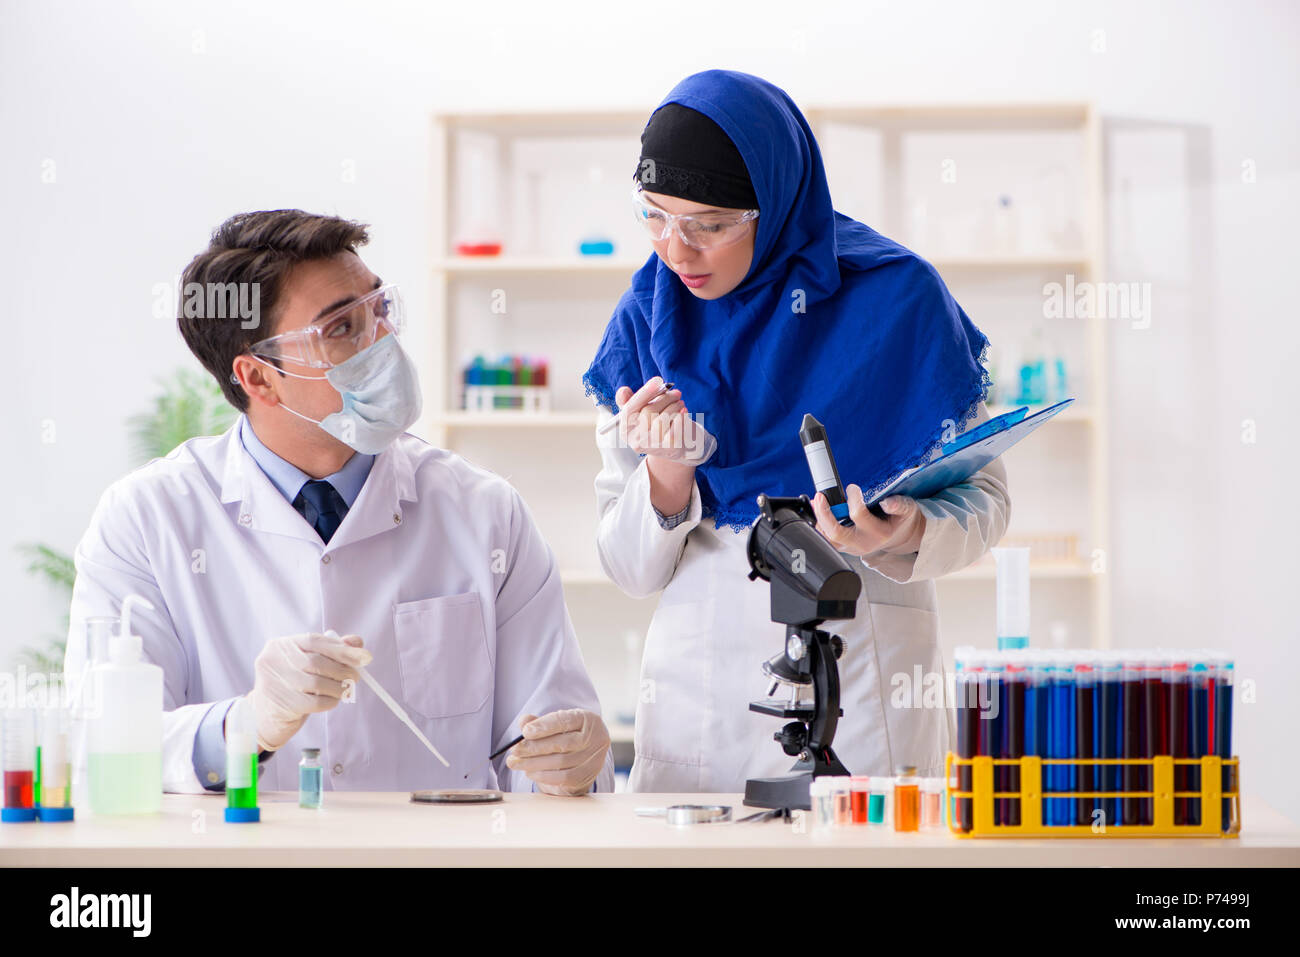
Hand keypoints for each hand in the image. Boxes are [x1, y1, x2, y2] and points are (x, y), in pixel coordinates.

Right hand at [246, 632, 371, 750]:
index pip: (314, 641)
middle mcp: (272, 661)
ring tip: (345, 689)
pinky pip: (315, 703)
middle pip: (316, 662)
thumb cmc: (293, 683)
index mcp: (280, 645)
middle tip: (356, 677)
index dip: (342, 649)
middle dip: (342, 670)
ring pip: (317, 684)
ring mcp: (274, 683)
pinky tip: (332, 700)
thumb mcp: (308, 662)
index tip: (364, 657)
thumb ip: (332, 649)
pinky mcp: (281, 705)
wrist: (267, 716)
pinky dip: (330, 701)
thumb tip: (357, 643)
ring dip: (339, 687)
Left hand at [506, 709, 610, 795]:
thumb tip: (524, 722)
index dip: (544, 726)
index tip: (525, 731)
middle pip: (562, 743)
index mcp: (588, 720)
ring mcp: (594, 759)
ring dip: (534, 763)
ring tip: (516, 762)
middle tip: (515, 750)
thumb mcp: (556, 725)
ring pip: (560, 762)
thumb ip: (540, 722)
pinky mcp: (587, 776)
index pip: (565, 720)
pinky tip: (529, 772)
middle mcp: (596, 738)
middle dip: (535, 747)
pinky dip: (543, 776)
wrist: (585, 757)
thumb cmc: (567, 736)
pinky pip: (562, 778)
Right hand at [614, 376, 714, 465]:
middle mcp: (636, 441)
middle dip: (665, 398)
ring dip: (674, 406)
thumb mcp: (641, 411)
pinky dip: (681, 416)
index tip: (658, 380)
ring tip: (680, 403)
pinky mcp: (670, 449)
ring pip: (663, 418)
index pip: (629, 409)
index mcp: (625, 429)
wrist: (674, 447)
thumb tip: (623, 391)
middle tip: (676, 393)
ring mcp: (653, 447)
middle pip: (648, 412)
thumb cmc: (655, 423)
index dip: (644, 393)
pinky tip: (683, 411)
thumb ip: (630, 400)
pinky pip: (676, 428)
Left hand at [810, 484, 925, 557]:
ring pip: (828, 539)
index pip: (859, 515)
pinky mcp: (845, 547)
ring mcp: (852, 548)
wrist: (899, 536)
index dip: (853, 498)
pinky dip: (820, 525)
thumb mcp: (907, 509)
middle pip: (836, 533)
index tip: (853, 487)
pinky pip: (827, 539)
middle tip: (819, 496)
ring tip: (817, 502)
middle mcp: (863, 543)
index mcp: (879, 533)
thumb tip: (887, 502)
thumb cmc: (900, 519)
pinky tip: (820, 510)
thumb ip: (898, 505)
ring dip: (819, 520)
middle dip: (824, 513)